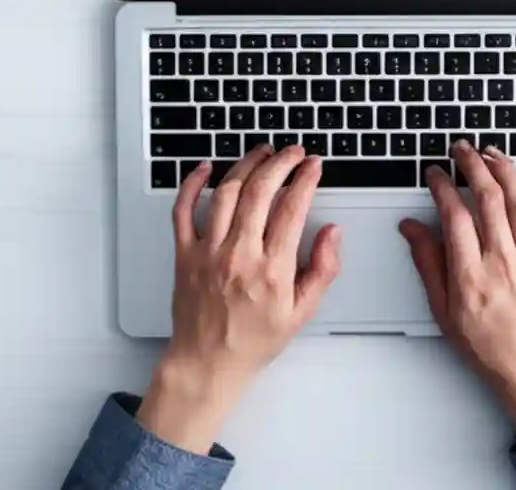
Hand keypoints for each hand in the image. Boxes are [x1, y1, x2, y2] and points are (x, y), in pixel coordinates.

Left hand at [137, 144, 341, 453]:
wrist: (207, 363)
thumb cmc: (253, 341)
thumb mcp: (302, 311)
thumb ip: (323, 269)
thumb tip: (333, 232)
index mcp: (272, 270)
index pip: (292, 208)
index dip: (305, 179)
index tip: (313, 165)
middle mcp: (239, 255)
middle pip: (259, 191)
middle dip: (280, 163)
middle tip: (292, 152)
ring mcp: (208, 252)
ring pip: (226, 193)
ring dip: (246, 164)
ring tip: (262, 152)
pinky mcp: (184, 255)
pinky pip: (183, 210)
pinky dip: (193, 184)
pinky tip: (207, 168)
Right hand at [400, 141, 515, 452]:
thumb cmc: (488, 346)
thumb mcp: (444, 310)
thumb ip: (428, 264)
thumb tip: (411, 228)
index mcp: (471, 275)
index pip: (455, 215)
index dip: (442, 186)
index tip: (434, 173)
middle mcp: (504, 262)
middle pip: (489, 199)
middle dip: (472, 165)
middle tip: (461, 149)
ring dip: (506, 170)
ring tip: (492, 153)